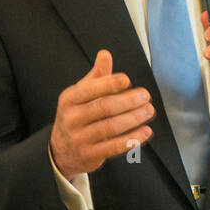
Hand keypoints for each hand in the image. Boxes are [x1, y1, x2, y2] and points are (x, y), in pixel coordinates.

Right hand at [49, 50, 154, 179]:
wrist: (60, 151)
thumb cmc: (77, 115)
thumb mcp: (80, 94)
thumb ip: (96, 76)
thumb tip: (105, 54)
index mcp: (70, 99)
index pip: (90, 89)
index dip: (110, 84)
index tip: (128, 80)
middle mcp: (72, 118)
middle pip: (104, 107)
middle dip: (128, 101)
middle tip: (146, 96)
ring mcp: (79, 138)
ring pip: (111, 127)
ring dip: (134, 118)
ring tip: (149, 110)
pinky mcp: (89, 155)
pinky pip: (114, 147)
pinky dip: (132, 139)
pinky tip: (146, 131)